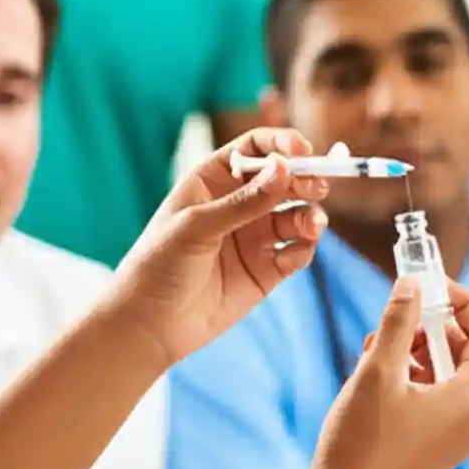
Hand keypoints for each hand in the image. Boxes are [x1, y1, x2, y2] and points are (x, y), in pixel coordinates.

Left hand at [109, 128, 329, 366]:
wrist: (150, 324)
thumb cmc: (160, 264)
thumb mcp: (198, 226)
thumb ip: (244, 201)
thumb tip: (285, 168)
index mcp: (214, 181)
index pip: (255, 148)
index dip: (281, 144)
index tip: (302, 150)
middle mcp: (239, 204)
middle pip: (285, 179)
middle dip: (305, 179)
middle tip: (318, 186)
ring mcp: (254, 237)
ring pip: (297, 215)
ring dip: (311, 215)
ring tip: (312, 225)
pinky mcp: (266, 270)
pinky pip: (297, 251)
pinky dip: (304, 248)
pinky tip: (296, 252)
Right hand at [298, 278, 468, 468]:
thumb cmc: (362, 444)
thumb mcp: (376, 372)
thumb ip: (397, 323)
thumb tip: (411, 284)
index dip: (465, 303)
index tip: (432, 286)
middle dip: (434, 326)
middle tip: (401, 310)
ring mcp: (457, 435)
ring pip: (450, 373)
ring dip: (418, 349)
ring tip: (378, 345)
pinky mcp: (438, 444)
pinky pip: (438, 396)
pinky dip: (415, 375)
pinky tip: (378, 371)